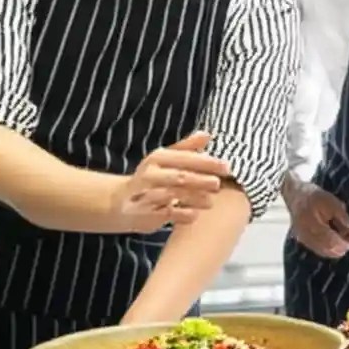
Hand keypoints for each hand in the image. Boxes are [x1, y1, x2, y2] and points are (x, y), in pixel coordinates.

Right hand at [111, 131, 229, 231]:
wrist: (120, 202)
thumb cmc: (152, 178)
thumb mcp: (165, 159)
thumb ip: (187, 148)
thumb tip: (207, 134)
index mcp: (157, 159)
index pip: (184, 158)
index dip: (207, 162)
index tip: (227, 167)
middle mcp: (150, 175)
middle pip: (179, 177)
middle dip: (201, 180)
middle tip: (218, 184)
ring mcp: (146, 195)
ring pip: (173, 196)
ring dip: (195, 198)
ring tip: (211, 201)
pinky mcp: (146, 214)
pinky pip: (168, 214)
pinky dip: (183, 215)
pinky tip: (195, 214)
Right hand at [284, 179, 348, 257]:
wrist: (296, 195)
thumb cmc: (316, 197)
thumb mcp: (332, 201)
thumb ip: (341, 216)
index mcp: (312, 223)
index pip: (330, 240)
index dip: (344, 244)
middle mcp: (306, 234)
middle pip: (327, 248)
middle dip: (342, 248)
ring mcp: (303, 238)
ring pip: (323, 251)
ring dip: (337, 250)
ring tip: (347, 243)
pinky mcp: (303, 240)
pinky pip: (318, 249)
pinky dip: (329, 249)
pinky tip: (338, 245)